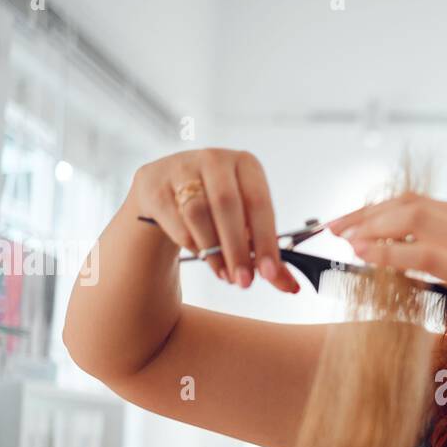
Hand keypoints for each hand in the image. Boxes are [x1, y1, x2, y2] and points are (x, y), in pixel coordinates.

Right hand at [130, 148, 298, 291]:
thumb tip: (291, 287)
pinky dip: (191, 244)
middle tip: (244, 282)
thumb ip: (267, 255)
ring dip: (213, 251)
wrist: (167, 193)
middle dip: (238, 249)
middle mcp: (214, 158)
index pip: (259, 202)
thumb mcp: (245, 225)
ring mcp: (180, 168)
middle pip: (226, 205)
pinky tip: (202, 256)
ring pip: (198, 213)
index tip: (269, 273)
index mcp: (246, 164)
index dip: (266, 240)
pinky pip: (175, 220)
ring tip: (225, 274)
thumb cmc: (216, 209)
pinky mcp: (154, 185)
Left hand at [327, 193, 446, 375]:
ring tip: (342, 240)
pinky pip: (426, 253)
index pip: (423, 204)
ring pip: (414, 218)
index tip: (352, 224)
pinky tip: (366, 258)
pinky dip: (390, 252)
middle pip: (410, 203)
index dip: (381, 209)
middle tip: (333, 227)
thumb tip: (439, 271)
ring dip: (370, 226)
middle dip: (365, 212)